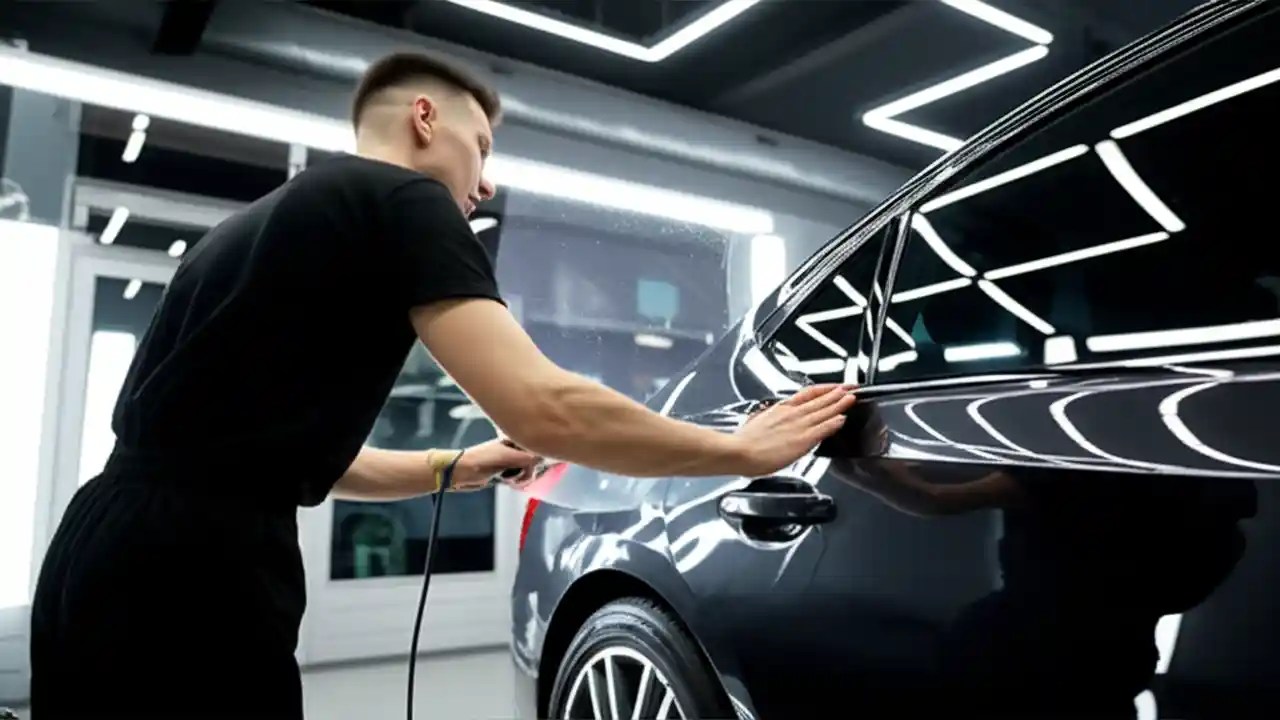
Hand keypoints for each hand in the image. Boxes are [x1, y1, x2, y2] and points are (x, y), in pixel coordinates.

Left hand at [450, 438, 542, 491]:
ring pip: (528, 470)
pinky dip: (517, 481)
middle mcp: (514, 447)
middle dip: (529, 471)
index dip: (540, 455)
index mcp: (515, 438)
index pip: (536, 444)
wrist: (461, 472)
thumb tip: (547, 457)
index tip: (538, 466)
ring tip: (510, 480)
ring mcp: (510, 460)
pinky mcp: (506, 471)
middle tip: (521, 477)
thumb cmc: (481, 460)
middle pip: (534, 459)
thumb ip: (529, 458)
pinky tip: (508, 482)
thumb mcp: (507, 457)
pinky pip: (520, 477)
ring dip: (522, 478)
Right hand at [731, 384, 856, 475]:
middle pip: (820, 399)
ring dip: (840, 404)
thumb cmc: (744, 441)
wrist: (739, 451)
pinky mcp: (803, 439)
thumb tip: (774, 418)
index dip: (824, 388)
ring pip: (825, 411)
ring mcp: (799, 425)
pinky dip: (834, 422)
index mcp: (781, 408)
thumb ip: (771, 418)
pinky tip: (842, 419)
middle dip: (838, 392)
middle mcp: (792, 413)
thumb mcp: (758, 420)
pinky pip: (823, 428)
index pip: (808, 393)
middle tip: (851, 387)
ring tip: (852, 398)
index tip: (834, 386)